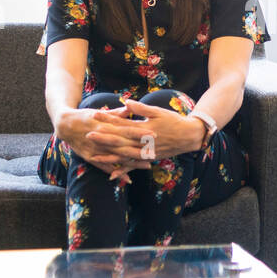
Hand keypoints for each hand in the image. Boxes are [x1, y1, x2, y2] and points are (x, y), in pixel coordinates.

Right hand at [55, 105, 152, 179]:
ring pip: (117, 157)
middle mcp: (102, 138)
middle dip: (140, 149)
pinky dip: (116, 173)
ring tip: (147, 165)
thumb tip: (131, 107)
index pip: (126, 129)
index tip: (153, 133)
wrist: (65, 124)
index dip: (140, 132)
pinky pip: (105, 167)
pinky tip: (127, 179)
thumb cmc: (86, 116)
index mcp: (106, 125)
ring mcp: (96, 149)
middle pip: (124, 145)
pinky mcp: (91, 158)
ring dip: (132, 163)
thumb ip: (117, 113)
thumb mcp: (101, 112)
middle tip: (155, 152)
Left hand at [89, 98, 204, 160]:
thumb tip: (125, 102)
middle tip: (88, 135)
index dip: (108, 119)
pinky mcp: (148, 158)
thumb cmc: (174, 121)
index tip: (95, 115)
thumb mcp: (158, 111)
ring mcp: (145, 153)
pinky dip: (123, 171)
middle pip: (120, 141)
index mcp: (144, 129)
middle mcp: (143, 143)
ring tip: (93, 156)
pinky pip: (133, 166)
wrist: (189, 136)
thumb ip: (141, 108)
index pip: (122, 123)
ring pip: (124, 155)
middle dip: (103, 138)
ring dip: (108, 156)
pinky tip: (111, 175)